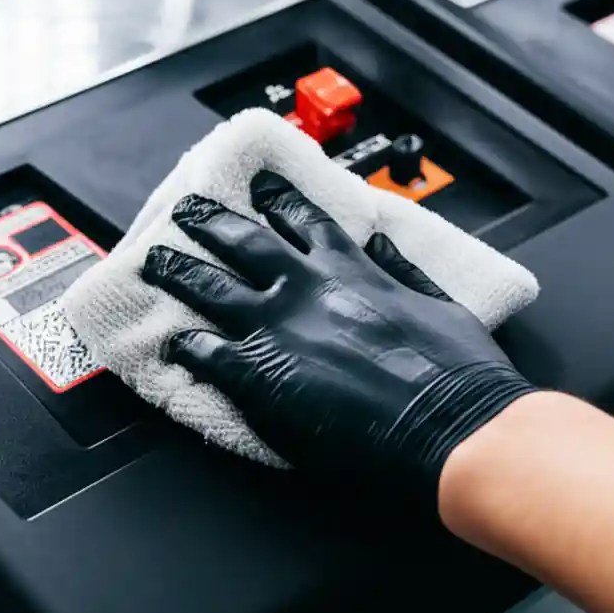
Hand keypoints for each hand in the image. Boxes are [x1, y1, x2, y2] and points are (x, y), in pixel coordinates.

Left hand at [141, 171, 534, 507]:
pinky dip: (183, 348)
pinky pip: (202, 353)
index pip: (302, 221)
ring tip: (154, 262)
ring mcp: (275, 328)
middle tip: (185, 210)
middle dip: (207, 222)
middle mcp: (305, 288)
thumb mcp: (439, 303)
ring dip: (176, 271)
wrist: (451, 426)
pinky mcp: (256, 374)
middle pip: (240, 242)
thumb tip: (383, 245)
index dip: (275, 200)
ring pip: (207, 286)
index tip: (259, 187)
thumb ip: (403, 270)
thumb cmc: (459, 375)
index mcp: (351, 269)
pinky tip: (171, 347)